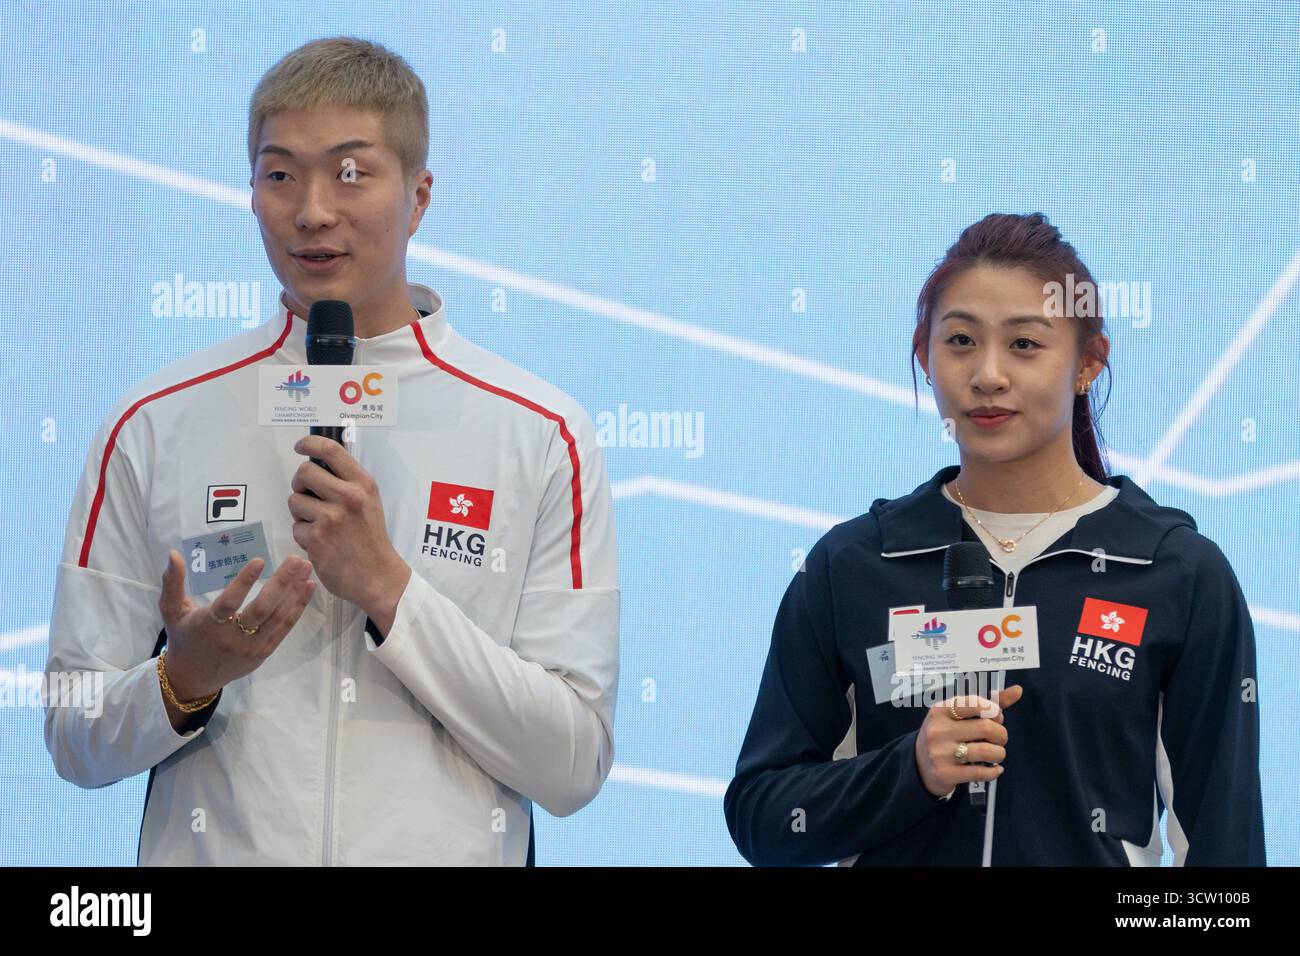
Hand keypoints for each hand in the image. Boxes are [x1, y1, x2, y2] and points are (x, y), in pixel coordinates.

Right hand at [158, 550, 315, 702]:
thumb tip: (173, 553)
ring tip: (305, 566)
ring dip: (295, 591)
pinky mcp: (265, 652)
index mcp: (209, 626)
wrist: (194, 678)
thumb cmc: (184, 637)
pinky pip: (285, 627)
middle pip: (262, 609)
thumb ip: (172, 583)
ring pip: (278, 617)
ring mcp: (252, 647)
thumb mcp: (171, 611)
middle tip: (295, 559)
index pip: (229, 602)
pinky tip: (308, 586)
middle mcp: (233, 638)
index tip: (260, 560)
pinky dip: (298, 606)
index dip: (244, 582)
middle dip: (282, 583)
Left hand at [288, 435, 409, 614]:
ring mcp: (331, 517)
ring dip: (300, 513)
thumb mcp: (370, 502)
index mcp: (363, 484)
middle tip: (307, 496)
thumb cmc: (371, 539)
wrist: (378, 576)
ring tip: (319, 525)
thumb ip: (348, 483)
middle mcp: (348, 496)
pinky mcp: (317, 537)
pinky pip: (296, 527)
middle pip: (304, 472)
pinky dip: (304, 536)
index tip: (300, 447)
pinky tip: (321, 544)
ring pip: (294, 500)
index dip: (309, 444)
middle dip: (300, 485)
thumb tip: (318, 465)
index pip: (330, 450)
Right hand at [914, 684, 1023, 797]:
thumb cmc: (945, 735)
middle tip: (999, 738)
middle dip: (1001, 734)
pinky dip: (994, 771)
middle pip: (986, 728)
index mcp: (940, 710)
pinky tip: (994, 768)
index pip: (975, 703)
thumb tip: (1018, 690)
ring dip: (999, 753)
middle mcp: (938, 730)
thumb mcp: (958, 716)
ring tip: (996, 754)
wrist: (920, 764)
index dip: (994, 710)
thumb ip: (987, 704)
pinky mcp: (945, 773)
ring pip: (987, 751)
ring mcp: (940, 753)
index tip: (997, 717)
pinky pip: (981, 773)